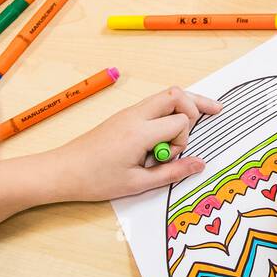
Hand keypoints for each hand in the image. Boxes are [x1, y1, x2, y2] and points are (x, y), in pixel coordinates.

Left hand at [45, 86, 220, 201]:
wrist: (62, 170)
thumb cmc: (94, 180)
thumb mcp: (137, 184)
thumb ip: (172, 172)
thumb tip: (199, 164)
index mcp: (139, 132)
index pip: (179, 121)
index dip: (183, 140)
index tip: (168, 158)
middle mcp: (135, 115)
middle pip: (176, 93)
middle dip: (196, 104)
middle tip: (215, 112)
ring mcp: (129, 112)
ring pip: (166, 94)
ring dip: (184, 105)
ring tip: (206, 112)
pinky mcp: (124, 116)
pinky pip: (154, 104)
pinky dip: (169, 111)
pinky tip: (175, 124)